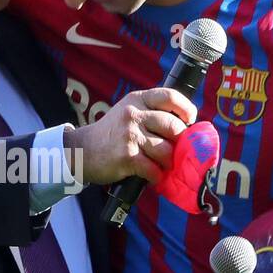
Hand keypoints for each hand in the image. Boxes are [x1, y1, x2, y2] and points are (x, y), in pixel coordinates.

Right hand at [63, 88, 196, 184]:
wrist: (82, 151)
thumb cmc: (112, 133)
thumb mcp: (128, 111)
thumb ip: (151, 112)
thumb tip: (186, 126)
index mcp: (137, 100)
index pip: (170, 96)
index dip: (186, 109)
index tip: (190, 121)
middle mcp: (133, 114)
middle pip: (173, 126)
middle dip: (179, 142)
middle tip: (176, 151)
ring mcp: (130, 135)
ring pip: (166, 151)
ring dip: (168, 162)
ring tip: (162, 165)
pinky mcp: (127, 157)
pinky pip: (153, 169)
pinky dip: (156, 176)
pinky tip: (152, 175)